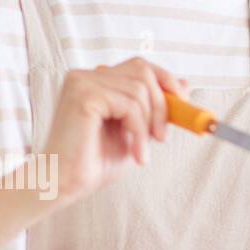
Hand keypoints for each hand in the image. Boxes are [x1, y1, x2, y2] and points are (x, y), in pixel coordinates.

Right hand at [40, 57, 186, 206]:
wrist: (64, 183)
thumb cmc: (93, 162)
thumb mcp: (135, 132)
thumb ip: (155, 108)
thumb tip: (186, 83)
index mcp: (96, 81)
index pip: (140, 66)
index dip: (166, 82)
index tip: (182, 107)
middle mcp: (86, 76)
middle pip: (143, 70)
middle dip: (163, 104)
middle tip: (162, 137)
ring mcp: (82, 82)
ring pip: (139, 89)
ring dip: (150, 124)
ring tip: (141, 152)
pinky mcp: (83, 95)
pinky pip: (130, 104)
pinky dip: (140, 131)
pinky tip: (135, 153)